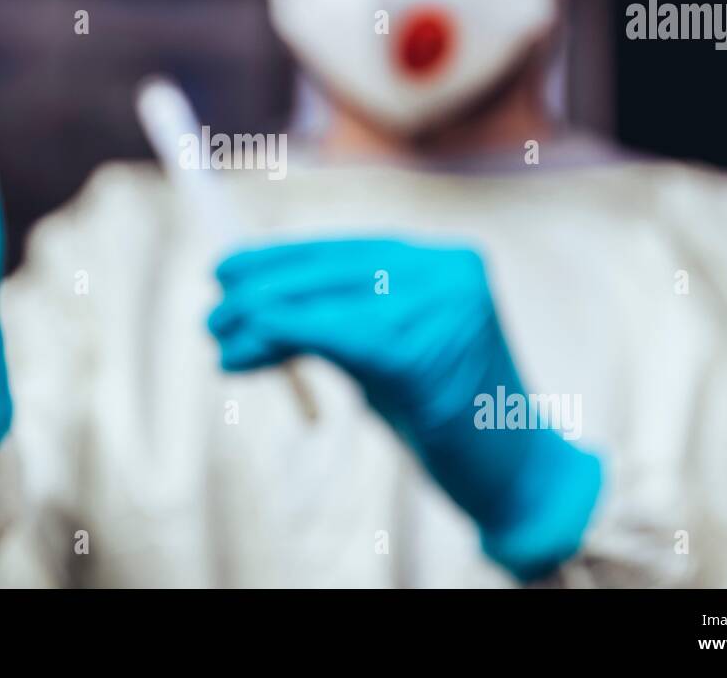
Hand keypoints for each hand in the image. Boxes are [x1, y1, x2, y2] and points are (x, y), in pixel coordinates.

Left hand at [208, 238, 600, 579]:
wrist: (515, 477)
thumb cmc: (447, 418)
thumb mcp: (388, 353)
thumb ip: (337, 317)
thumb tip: (252, 301)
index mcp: (445, 261)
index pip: (346, 250)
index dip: (280, 257)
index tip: (225, 268)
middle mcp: (448, 271)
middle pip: (331, 269)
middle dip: (261, 290)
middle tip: (211, 312)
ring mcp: (442, 307)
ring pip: (325, 301)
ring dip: (259, 321)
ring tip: (218, 339)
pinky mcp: (423, 354)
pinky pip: (333, 337)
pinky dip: (281, 340)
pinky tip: (244, 355)